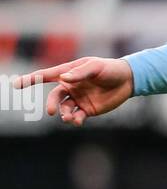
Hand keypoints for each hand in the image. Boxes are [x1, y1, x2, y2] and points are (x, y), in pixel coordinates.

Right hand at [13, 56, 134, 125]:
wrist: (127, 80)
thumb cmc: (109, 69)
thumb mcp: (95, 67)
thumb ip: (80, 73)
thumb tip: (64, 79)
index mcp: (68, 73)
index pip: (46, 76)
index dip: (30, 80)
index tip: (16, 85)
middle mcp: (70, 86)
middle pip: (54, 97)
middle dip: (51, 104)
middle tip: (52, 111)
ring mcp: (78, 99)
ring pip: (64, 109)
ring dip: (64, 114)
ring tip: (69, 118)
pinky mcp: (87, 110)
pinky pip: (76, 117)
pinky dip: (75, 120)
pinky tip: (78, 121)